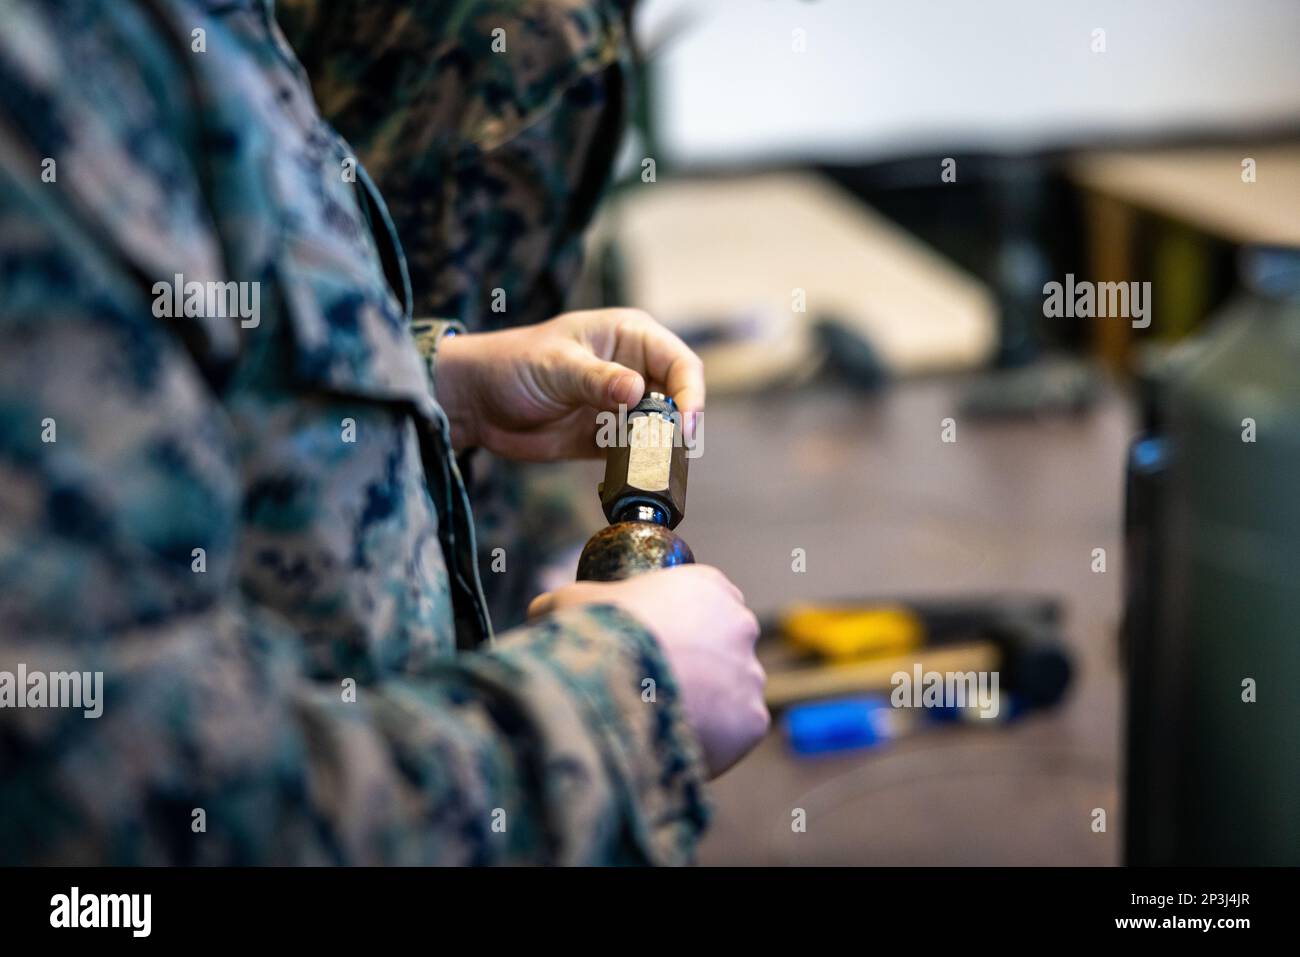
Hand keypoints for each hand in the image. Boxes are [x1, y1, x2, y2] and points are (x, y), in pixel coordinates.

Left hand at [434, 308, 703, 459]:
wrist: (476, 402)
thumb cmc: (513, 364)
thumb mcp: (556, 365)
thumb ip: (597, 379)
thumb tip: (637, 391)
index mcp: (630, 335)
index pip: (679, 361)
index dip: (690, 392)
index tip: (686, 423)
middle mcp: (635, 368)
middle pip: (678, 398)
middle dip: (679, 425)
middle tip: (673, 452)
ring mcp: (623, 405)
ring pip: (662, 429)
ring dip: (662, 449)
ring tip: (653, 467)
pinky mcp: (608, 437)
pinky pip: (637, 454)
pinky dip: (640, 466)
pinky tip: (634, 476)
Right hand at [528, 565, 767, 777]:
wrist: (615, 685)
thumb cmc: (597, 632)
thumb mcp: (570, 601)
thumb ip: (565, 600)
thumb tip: (541, 610)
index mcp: (708, 586)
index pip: (707, 601)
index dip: (682, 623)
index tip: (657, 643)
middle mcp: (740, 624)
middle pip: (725, 647)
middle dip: (699, 665)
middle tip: (658, 686)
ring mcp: (750, 674)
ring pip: (732, 693)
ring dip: (707, 705)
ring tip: (661, 720)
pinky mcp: (753, 721)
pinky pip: (734, 734)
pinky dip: (712, 741)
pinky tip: (676, 742)